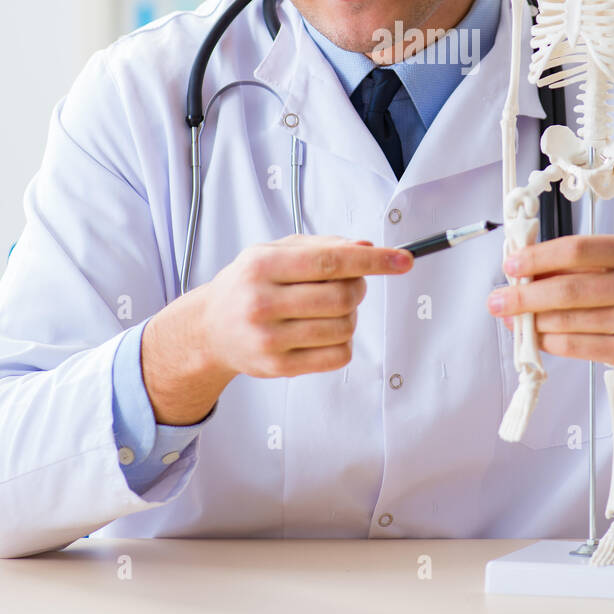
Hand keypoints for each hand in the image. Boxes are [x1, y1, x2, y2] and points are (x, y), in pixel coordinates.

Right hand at [196, 235, 412, 380]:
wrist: (210, 328)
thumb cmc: (250, 283)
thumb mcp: (275, 252)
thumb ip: (323, 246)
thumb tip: (368, 247)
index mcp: (263, 265)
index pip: (330, 261)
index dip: (372, 261)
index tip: (403, 260)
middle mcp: (262, 302)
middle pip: (341, 296)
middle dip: (359, 288)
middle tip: (352, 285)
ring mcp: (268, 339)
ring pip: (343, 327)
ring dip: (350, 316)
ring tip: (332, 309)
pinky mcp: (277, 367)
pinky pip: (336, 356)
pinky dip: (344, 342)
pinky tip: (325, 332)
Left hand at [486, 234, 613, 399]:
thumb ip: (597, 264)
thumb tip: (537, 270)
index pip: (578, 250)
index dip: (538, 257)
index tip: (513, 264)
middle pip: (568, 288)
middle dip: (524, 295)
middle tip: (497, 299)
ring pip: (569, 320)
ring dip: (532, 321)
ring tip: (511, 319)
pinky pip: (580, 347)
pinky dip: (552, 342)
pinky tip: (538, 337)